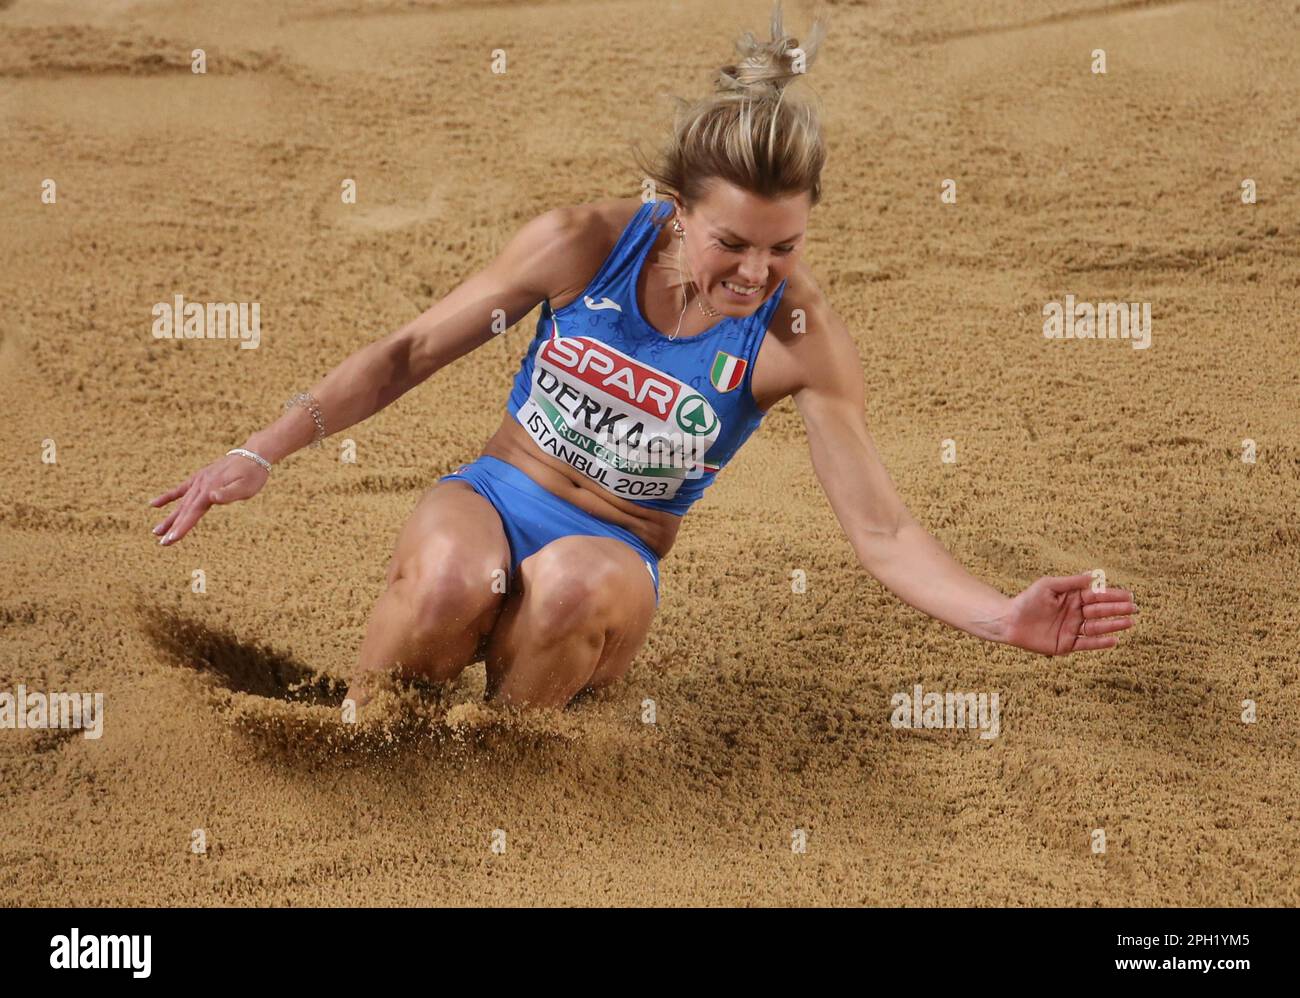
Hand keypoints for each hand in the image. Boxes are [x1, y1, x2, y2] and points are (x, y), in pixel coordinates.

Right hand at [148, 452, 268, 545]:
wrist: (254, 453)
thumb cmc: (253, 474)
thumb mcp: (246, 486)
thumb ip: (229, 493)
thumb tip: (212, 498)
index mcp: (210, 490)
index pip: (193, 513)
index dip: (182, 527)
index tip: (170, 540)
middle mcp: (201, 486)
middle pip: (184, 510)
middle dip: (172, 527)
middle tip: (162, 543)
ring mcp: (199, 481)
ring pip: (181, 503)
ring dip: (169, 517)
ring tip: (156, 531)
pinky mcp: (200, 477)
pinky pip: (180, 489)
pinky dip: (168, 497)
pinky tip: (153, 504)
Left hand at [998, 572, 1137, 655]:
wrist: (1009, 621)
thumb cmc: (1027, 600)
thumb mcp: (1048, 586)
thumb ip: (1071, 582)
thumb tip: (1094, 575)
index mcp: (1073, 598)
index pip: (1097, 596)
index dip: (1113, 596)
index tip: (1129, 595)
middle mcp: (1076, 614)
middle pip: (1100, 611)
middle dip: (1117, 609)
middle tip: (1134, 609)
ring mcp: (1072, 629)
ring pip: (1097, 627)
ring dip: (1113, 625)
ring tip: (1129, 623)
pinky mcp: (1066, 644)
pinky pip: (1086, 643)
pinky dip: (1100, 642)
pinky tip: (1114, 640)